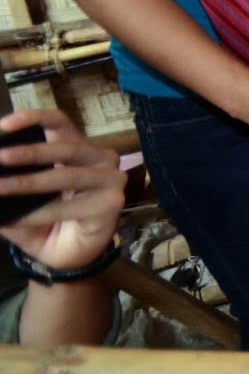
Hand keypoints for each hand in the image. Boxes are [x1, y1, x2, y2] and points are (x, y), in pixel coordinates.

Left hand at [0, 109, 124, 271]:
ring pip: (68, 175)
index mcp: (76, 149)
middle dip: (29, 152)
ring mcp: (110, 180)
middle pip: (67, 146)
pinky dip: (39, 214)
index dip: (34, 117)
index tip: (4, 126)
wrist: (69, 255)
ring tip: (0, 188)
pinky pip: (69, 207)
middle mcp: (99, 159)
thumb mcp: (21, 199)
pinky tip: (17, 220)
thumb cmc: (46, 221)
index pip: (60, 122)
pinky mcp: (112, 204)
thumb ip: (7, 184)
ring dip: (29, 182)